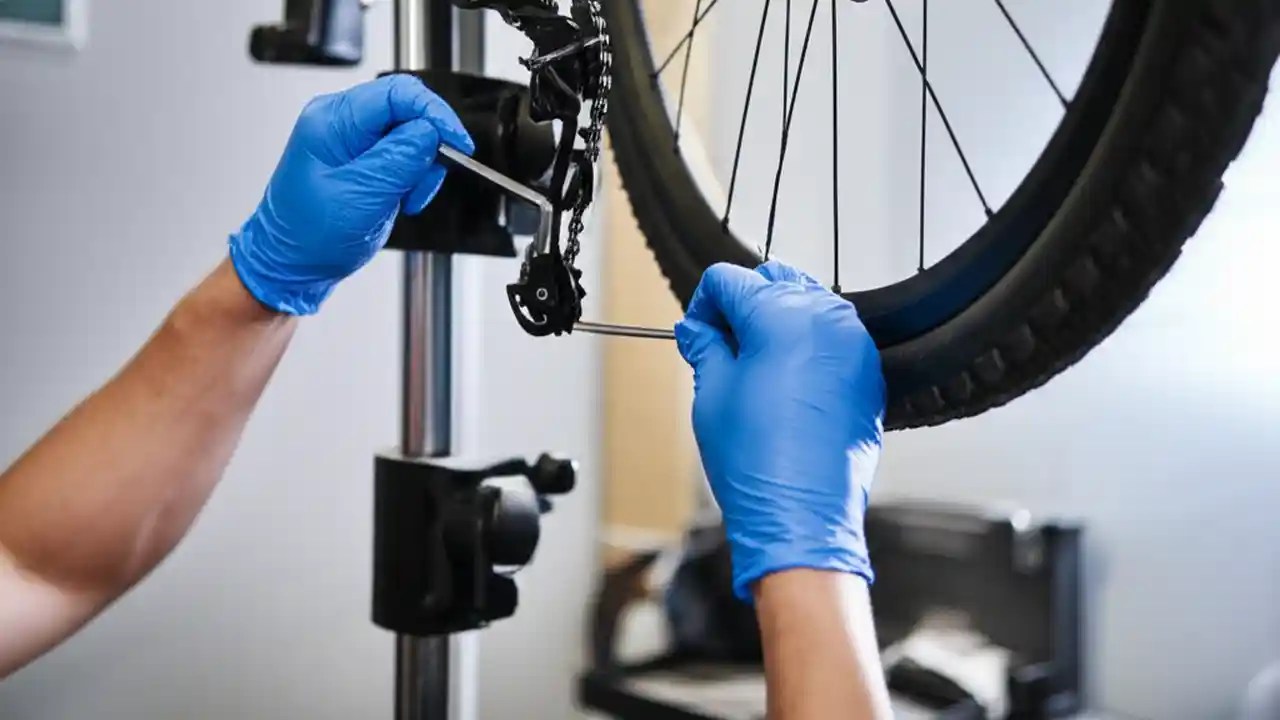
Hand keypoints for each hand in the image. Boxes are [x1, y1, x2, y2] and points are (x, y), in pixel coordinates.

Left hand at [229, 75, 473, 314]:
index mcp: (332, 121)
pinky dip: (412, 179)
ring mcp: (353, 140)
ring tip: (403, 200)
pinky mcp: (365, 159)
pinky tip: (398, 200)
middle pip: (407, 111)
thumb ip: (398, 160)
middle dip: (427, 149)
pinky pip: (404, 156)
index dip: (434, 113)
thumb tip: (430, 131)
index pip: (397, 92)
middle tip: (421, 185)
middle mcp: (341, 122)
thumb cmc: (307, 236)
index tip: (456, 142)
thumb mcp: (359, 198)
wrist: (292, 264)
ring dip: (419, 170)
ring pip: (411, 136)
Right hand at [675, 260, 884, 598]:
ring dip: (776, 325)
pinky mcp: (868, 372)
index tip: (697, 336)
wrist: (804, 516)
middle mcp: (825, 317)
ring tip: (754, 372)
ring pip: (807, 305)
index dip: (703, 306)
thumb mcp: (712, 394)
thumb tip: (696, 328)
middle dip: (742, 308)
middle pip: (772, 281)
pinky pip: (831, 339)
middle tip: (723, 352)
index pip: (728, 279)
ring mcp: (853, 343)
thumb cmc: (757, 460)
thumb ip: (705, 346)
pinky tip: (786, 389)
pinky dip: (806, 349)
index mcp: (780, 313)